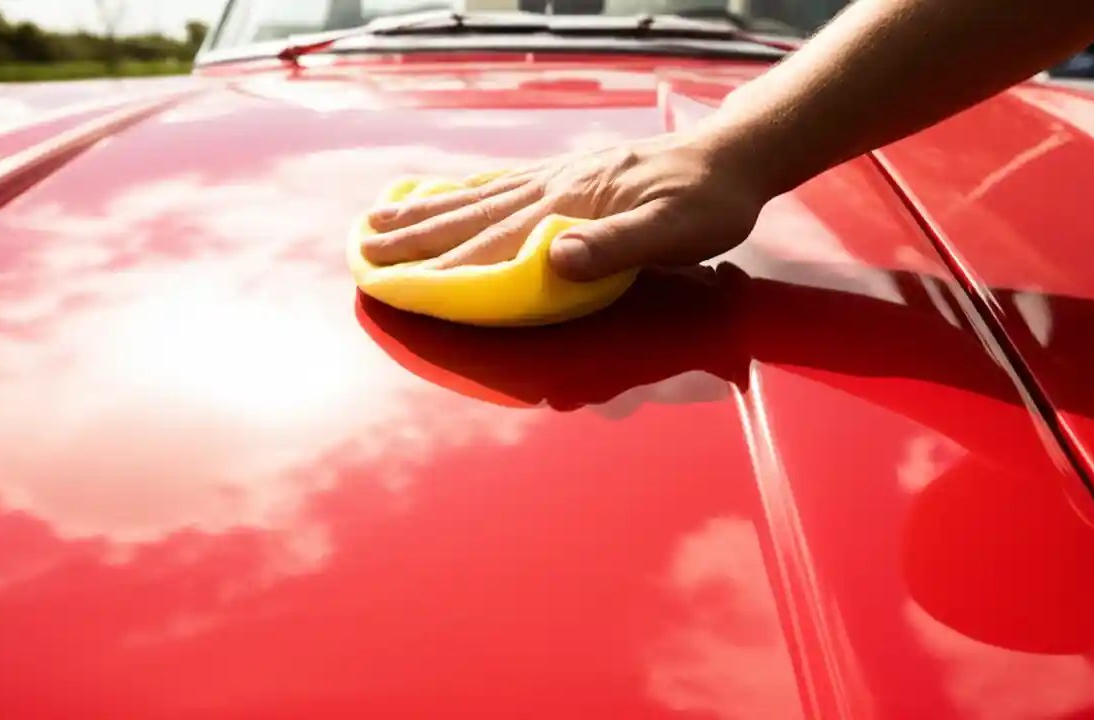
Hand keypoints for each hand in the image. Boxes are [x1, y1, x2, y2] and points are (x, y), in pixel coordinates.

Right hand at [359, 126, 771, 281]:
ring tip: (379, 220)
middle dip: (413, 238)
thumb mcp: (674, 234)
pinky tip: (444, 194)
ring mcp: (555, 178)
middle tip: (363, 251)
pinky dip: (462, 190)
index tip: (392, 279)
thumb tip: (553, 259)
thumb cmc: (708, 205)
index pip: (492, 243)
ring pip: (476, 198)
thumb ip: (614, 248)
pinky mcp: (566, 173)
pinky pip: (500, 182)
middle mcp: (551, 189)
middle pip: (469, 217)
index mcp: (569, 209)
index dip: (440, 265)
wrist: (730, 157)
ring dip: (425, 213)